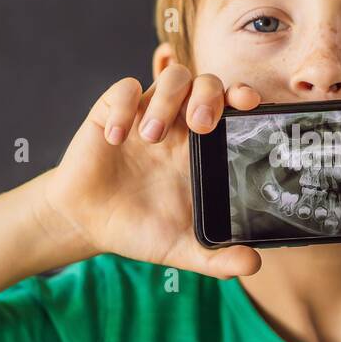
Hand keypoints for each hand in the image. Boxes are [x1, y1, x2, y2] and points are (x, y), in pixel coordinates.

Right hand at [40, 64, 264, 278]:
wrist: (88, 224)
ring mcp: (148, 114)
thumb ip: (217, 258)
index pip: (233, 107)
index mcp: (204, 148)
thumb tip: (253, 265)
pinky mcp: (113, 112)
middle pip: (207, 82)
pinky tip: (117, 139)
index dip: (244, 96)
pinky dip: (125, 107)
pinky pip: (125, 89)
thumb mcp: (181, 248)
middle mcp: (181, 125)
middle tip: (200, 125)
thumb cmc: (139, 228)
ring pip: (173, 76)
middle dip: (209, 95)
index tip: (250, 104)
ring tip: (152, 138)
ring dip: (168, 100)